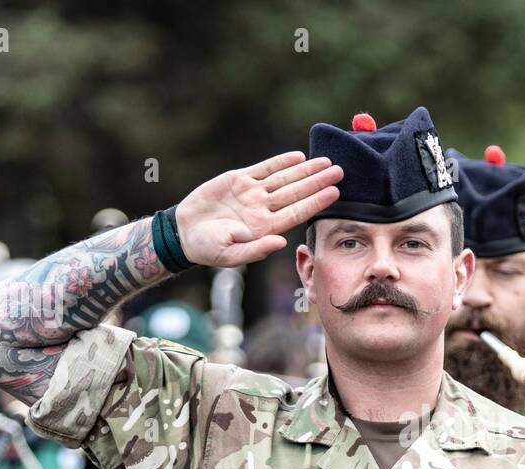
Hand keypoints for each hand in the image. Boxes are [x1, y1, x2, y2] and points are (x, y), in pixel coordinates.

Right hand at [176, 152, 342, 267]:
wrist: (184, 232)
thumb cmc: (208, 248)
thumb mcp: (230, 255)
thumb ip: (256, 250)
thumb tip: (281, 243)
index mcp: (265, 228)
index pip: (297, 212)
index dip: (316, 201)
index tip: (335, 192)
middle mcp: (263, 209)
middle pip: (296, 192)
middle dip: (318, 181)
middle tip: (340, 170)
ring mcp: (252, 194)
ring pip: (284, 178)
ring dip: (305, 170)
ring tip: (326, 161)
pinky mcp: (239, 181)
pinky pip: (264, 169)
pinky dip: (281, 162)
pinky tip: (298, 157)